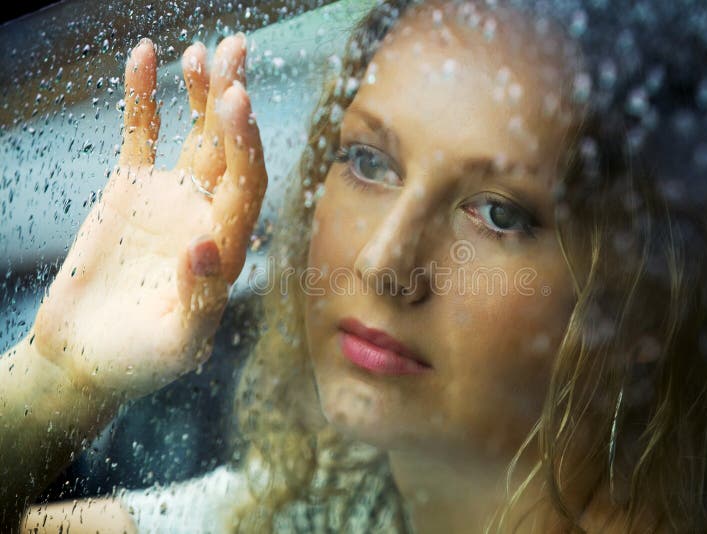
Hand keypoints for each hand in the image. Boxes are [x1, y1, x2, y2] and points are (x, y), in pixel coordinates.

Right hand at [31, 35, 267, 400]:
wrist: (87, 358)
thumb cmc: (140, 362)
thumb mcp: (177, 344)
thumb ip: (199, 300)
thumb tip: (206, 245)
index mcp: (228, 246)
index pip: (246, 185)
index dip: (245, 144)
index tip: (237, 100)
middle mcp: (207, 213)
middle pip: (230, 148)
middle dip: (234, 100)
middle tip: (237, 50)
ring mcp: (170, 198)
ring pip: (195, 133)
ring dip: (202, 91)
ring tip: (208, 48)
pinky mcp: (131, 190)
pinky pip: (142, 134)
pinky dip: (144, 98)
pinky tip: (146, 56)